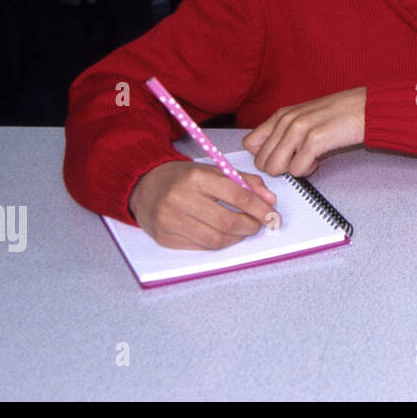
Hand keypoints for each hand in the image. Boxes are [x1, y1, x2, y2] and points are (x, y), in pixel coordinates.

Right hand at [128, 160, 278, 249]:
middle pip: (227, 222)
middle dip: (250, 226)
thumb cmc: (183, 178)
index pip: (237, 196)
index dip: (260, 209)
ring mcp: (169, 220)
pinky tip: (223, 235)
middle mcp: (180, 198)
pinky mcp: (164, 237)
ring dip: (236, 238)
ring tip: (243, 230)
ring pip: (214, 240)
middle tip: (259, 224)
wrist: (144, 185)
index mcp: (196, 176)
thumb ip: (245, 182)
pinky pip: (200, 247)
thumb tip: (270, 200)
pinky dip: (218, 244)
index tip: (272, 215)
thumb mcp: (214, 170)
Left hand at [241, 87, 366, 177]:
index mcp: (282, 115)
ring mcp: (300, 129)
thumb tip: (263, 151)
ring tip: (308, 160)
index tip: (280, 158)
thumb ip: (283, 131)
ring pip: (274, 167)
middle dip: (279, 167)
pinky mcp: (315, 140)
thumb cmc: (339, 114)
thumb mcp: (304, 117)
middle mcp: (287, 120)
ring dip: (292, 170)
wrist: (367, 108)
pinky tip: (318, 160)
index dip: (263, 157)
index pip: (250, 144)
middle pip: (261, 161)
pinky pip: (296, 169)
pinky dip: (307, 171)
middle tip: (298, 160)